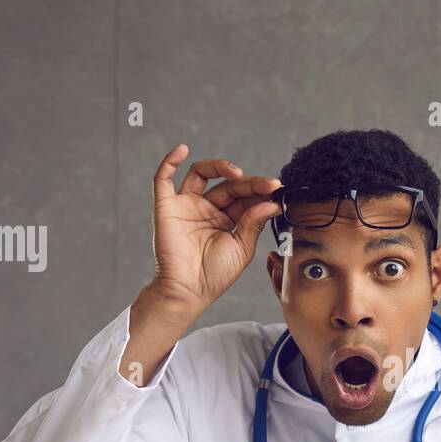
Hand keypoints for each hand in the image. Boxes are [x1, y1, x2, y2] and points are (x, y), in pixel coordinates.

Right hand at [149, 144, 283, 318]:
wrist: (189, 292)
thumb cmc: (215, 275)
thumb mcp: (242, 248)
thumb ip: (253, 223)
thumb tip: (271, 202)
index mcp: (226, 220)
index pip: (244, 197)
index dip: (260, 192)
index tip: (277, 189)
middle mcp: (207, 209)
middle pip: (228, 185)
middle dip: (249, 184)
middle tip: (268, 185)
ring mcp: (187, 206)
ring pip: (202, 174)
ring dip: (219, 167)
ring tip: (237, 173)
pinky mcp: (167, 207)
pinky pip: (163, 179)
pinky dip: (170, 161)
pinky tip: (182, 149)